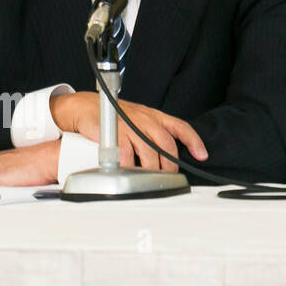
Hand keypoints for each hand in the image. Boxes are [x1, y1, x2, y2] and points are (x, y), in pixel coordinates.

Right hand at [51, 91, 207, 171]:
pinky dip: (131, 168)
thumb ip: (151, 131)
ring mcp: (130, 127)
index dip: (194, 141)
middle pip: (166, 144)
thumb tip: (165, 153)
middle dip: (170, 165)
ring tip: (150, 179)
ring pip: (150, 153)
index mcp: (153, 116)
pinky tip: (130, 173)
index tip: (201, 156)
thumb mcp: (136, 118)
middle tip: (168, 176)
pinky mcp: (115, 135)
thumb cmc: (111, 115)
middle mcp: (144, 120)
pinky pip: (128, 157)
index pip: (180, 126)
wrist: (84, 107)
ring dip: (152, 170)